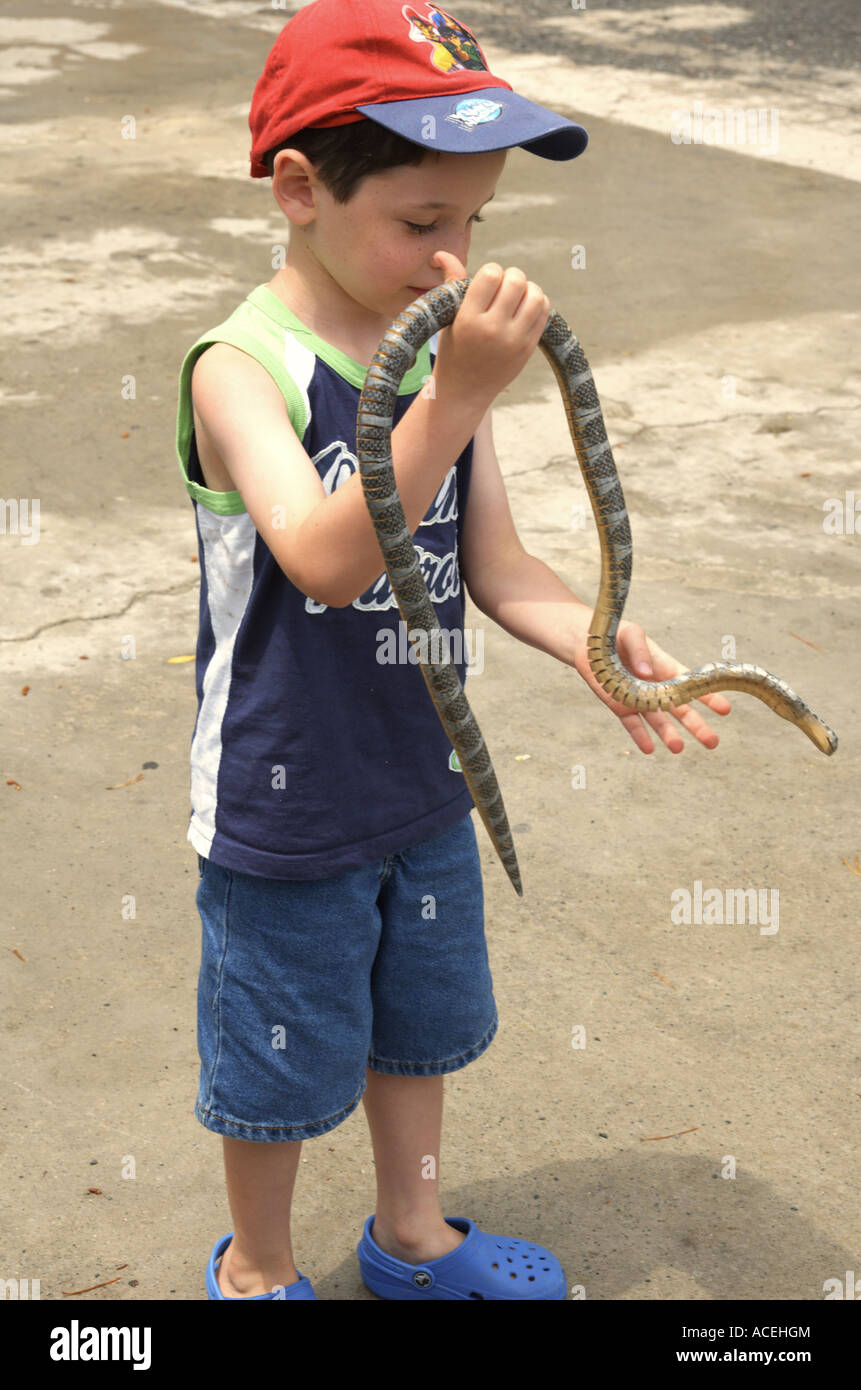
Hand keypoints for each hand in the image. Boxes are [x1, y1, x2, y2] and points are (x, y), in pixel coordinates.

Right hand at [429, 250, 550, 406]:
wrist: (463, 392)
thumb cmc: (452, 349)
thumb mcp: (448, 318)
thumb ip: (452, 283)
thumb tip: (441, 253)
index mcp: (468, 320)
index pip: (491, 274)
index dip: (491, 271)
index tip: (486, 282)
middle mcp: (493, 330)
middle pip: (516, 281)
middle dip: (511, 277)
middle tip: (503, 288)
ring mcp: (514, 341)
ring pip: (536, 295)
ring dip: (528, 289)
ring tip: (516, 297)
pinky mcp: (528, 348)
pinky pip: (544, 312)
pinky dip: (537, 303)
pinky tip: (524, 309)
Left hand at [572, 616, 731, 752]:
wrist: (589, 643)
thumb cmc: (615, 634)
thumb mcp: (631, 634)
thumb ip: (640, 650)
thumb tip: (646, 671)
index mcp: (665, 668)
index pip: (691, 685)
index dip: (708, 697)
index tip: (725, 710)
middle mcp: (656, 687)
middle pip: (680, 709)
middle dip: (696, 725)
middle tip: (713, 742)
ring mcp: (639, 698)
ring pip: (658, 720)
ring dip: (668, 734)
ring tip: (679, 749)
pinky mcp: (620, 706)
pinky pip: (632, 724)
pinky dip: (639, 736)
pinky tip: (649, 749)